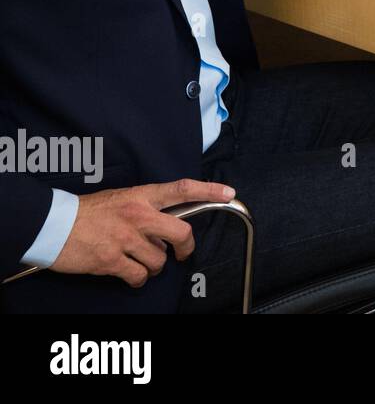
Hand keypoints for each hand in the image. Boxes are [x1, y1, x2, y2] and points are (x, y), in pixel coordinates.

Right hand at [50, 178, 235, 287]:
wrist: (52, 224)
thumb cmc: (86, 212)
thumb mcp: (121, 199)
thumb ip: (146, 208)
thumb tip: (165, 226)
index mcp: (141, 196)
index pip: (181, 189)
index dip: (208, 190)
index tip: (227, 192)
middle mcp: (138, 216)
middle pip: (181, 232)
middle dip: (185, 246)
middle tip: (181, 252)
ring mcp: (126, 239)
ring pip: (160, 260)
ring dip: (154, 265)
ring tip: (141, 260)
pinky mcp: (112, 260)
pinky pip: (139, 276)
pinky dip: (138, 278)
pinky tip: (130, 273)